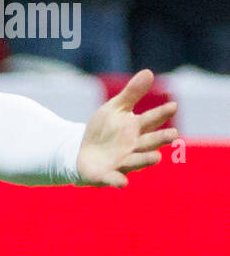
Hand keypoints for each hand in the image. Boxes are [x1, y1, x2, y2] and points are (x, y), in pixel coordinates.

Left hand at [76, 70, 178, 187]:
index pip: (151, 119)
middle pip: (150, 142)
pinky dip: (118, 181)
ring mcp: (122, 162)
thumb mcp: (113, 109)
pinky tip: (123, 183)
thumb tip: (149, 72)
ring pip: (137, 161)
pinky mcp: (107, 175)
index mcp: (136, 128)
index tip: (172, 105)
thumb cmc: (103, 130)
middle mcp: (134, 146)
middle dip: (160, 138)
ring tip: (157, 157)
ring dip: (146, 159)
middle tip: (173, 134)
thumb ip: (131, 94)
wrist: (81, 153)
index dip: (161, 113)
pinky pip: (114, 179)